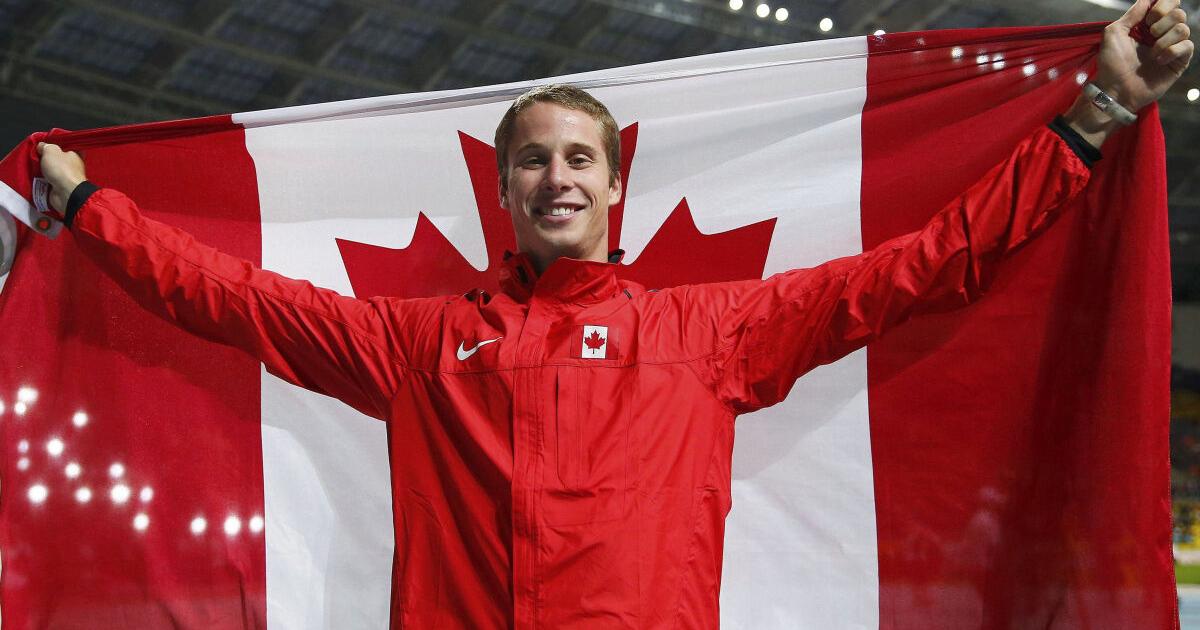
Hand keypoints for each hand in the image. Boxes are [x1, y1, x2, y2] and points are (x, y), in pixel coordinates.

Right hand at [35, 142, 86, 212]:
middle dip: (47, 160)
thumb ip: (46, 146)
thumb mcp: (51, 151)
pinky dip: (43, 180)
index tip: (44, 147)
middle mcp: (73, 166)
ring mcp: (67, 178)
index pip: (65, 148)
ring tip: (33, 167)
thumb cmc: (61, 169)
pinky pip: (49, 181)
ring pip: (52, 171)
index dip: (55, 147)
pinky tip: (35, 177)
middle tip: (36, 158)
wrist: (65, 193)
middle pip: (57, 160)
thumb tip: (42, 146)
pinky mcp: (61, 188)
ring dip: (43, 171)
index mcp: (75, 155)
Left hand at [1063, 0, 1193, 146]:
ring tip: (1151, 52)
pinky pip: (1188, 46)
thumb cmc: (1111, 64)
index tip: (1149, 17)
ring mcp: (1172, 48)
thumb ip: (1131, 14)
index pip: (1169, 3)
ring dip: (1165, 39)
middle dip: (1163, 21)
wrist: (1115, 90)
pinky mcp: (1179, 62)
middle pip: (1179, 13)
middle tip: (1148, 33)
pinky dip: (1172, 51)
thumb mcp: (1113, 33)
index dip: (1164, 4)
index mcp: (1147, 25)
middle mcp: (1162, 34)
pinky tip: (1159, 60)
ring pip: (1184, 28)